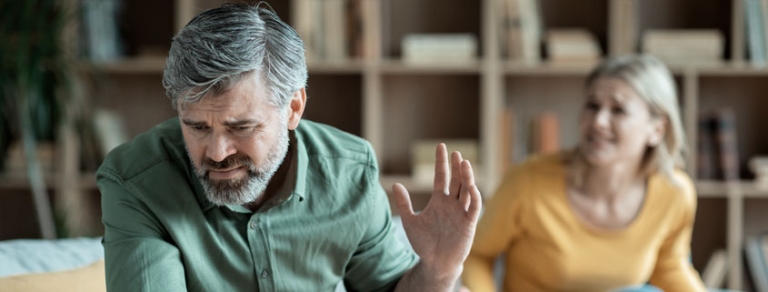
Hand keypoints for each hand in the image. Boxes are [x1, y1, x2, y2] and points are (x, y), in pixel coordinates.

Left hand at [393, 143, 481, 279]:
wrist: (435, 262)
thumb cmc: (423, 243)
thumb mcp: (410, 221)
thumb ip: (404, 203)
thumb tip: (395, 184)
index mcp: (439, 201)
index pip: (441, 177)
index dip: (441, 162)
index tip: (441, 147)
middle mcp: (451, 204)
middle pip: (456, 180)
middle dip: (456, 167)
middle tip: (456, 153)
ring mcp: (461, 212)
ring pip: (466, 190)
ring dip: (466, 177)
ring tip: (464, 163)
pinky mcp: (469, 223)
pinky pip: (473, 207)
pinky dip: (474, 196)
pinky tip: (471, 186)